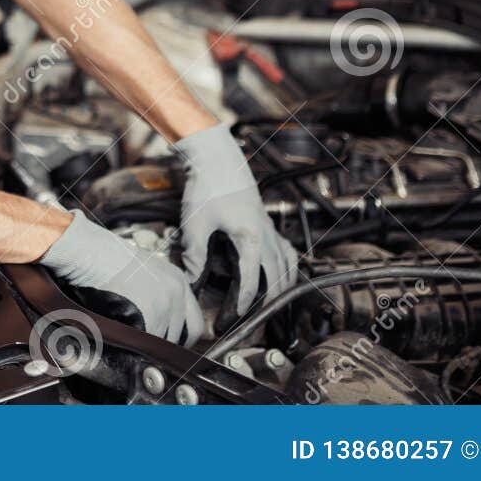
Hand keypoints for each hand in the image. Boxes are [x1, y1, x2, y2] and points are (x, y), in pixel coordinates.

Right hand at [36, 211, 205, 343]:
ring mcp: (164, 306)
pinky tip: (124, 334)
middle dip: (169, 342)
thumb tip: (159, 323)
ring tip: (131, 333)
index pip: (195, 321)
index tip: (172, 340)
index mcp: (177, 280)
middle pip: (185, 335)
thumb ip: (158, 294)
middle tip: (151, 343)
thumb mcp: (143, 271)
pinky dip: (136, 345)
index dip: (183, 335)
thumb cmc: (105, 258)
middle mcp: (176, 292)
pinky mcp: (149, 318)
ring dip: (150, 344)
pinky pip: (147, 344)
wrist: (89, 252)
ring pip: (165, 342)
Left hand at [173, 123, 298, 315]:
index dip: (242, 306)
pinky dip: (288, 269)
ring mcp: (270, 230)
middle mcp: (266, 237)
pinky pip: (287, 252)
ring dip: (281, 289)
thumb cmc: (207, 187)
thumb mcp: (195, 224)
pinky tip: (281, 276)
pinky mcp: (268, 224)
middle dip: (265, 305)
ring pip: (288, 268)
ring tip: (270, 307)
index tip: (232, 319)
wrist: (217, 159)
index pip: (252, 283)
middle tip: (250, 322)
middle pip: (276, 280)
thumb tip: (192, 281)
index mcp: (250, 239)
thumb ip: (195, 256)